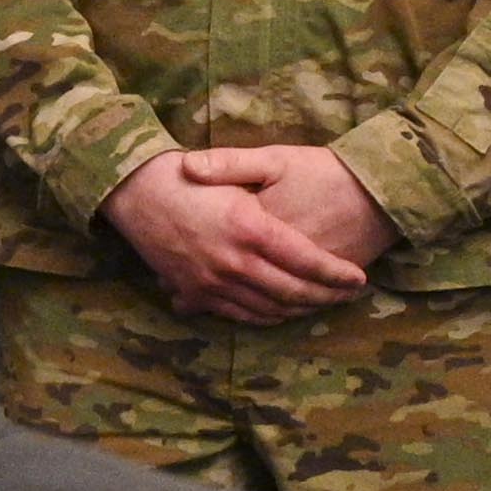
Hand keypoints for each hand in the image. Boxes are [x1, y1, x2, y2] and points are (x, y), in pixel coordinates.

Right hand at [105, 146, 382, 323]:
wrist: (132, 191)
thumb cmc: (184, 174)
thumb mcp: (230, 173)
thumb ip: (271, 200)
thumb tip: (307, 221)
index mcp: (249, 227)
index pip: (307, 261)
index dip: (337, 274)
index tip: (359, 278)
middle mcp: (233, 260)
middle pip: (294, 292)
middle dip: (328, 297)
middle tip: (350, 295)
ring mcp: (212, 281)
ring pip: (269, 308)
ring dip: (301, 310)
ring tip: (323, 304)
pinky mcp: (195, 291)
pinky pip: (239, 315)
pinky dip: (267, 317)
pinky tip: (282, 311)